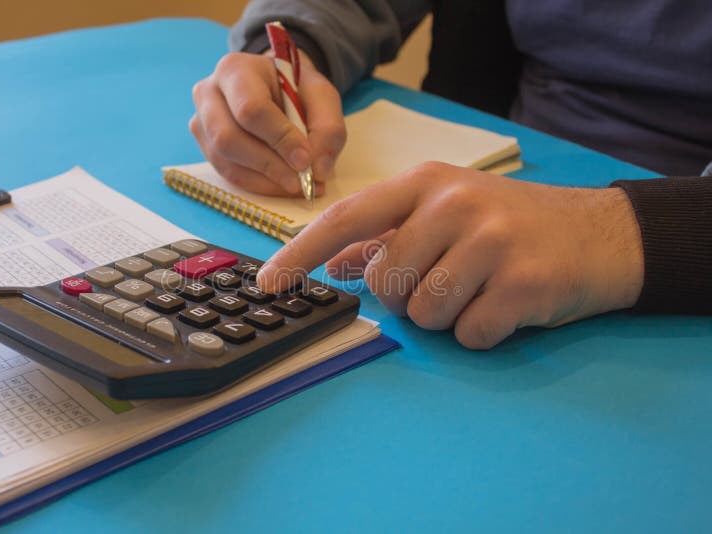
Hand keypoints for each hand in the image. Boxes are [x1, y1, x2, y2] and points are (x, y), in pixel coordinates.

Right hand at [189, 50, 345, 195]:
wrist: (275, 89)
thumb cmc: (296, 89)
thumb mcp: (322, 97)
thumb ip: (328, 129)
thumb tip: (318, 169)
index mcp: (236, 69)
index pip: (250, 108)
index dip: (278, 138)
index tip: (305, 159)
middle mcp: (209, 93)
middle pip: (228, 138)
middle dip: (269, 165)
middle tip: (301, 181)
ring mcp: (201, 121)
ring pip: (225, 161)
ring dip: (265, 180)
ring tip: (297, 185)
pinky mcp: (205, 146)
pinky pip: (227, 174)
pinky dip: (258, 185)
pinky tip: (281, 185)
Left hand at [257, 162, 644, 348]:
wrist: (602, 235)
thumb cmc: (512, 225)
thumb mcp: (447, 214)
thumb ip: (389, 236)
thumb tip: (337, 261)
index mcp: (426, 183)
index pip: (346, 218)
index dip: (300, 253)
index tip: (267, 286)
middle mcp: (454, 204)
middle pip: (386, 282)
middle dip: (408, 297)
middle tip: (450, 280)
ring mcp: (492, 240)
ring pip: (424, 313)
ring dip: (447, 316)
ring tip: (481, 289)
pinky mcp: (525, 282)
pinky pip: (469, 334)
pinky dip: (482, 333)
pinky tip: (508, 306)